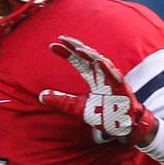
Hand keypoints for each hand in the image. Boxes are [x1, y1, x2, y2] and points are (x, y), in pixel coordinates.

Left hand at [38, 35, 158, 146]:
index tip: (52, 45)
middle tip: (62, 39)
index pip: (78, 61)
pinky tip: (99, 61)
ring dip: (90, 55)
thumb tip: (41, 95)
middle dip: (76, 47)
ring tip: (78, 48)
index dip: (66, 53)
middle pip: (88, 56)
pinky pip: (114, 76)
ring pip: (101, 63)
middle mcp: (102, 75)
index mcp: (92, 77)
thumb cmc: (103, 113)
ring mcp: (112, 79)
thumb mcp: (76, 108)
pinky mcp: (121, 88)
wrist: (121, 126)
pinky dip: (107, 68)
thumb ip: (61, 101)